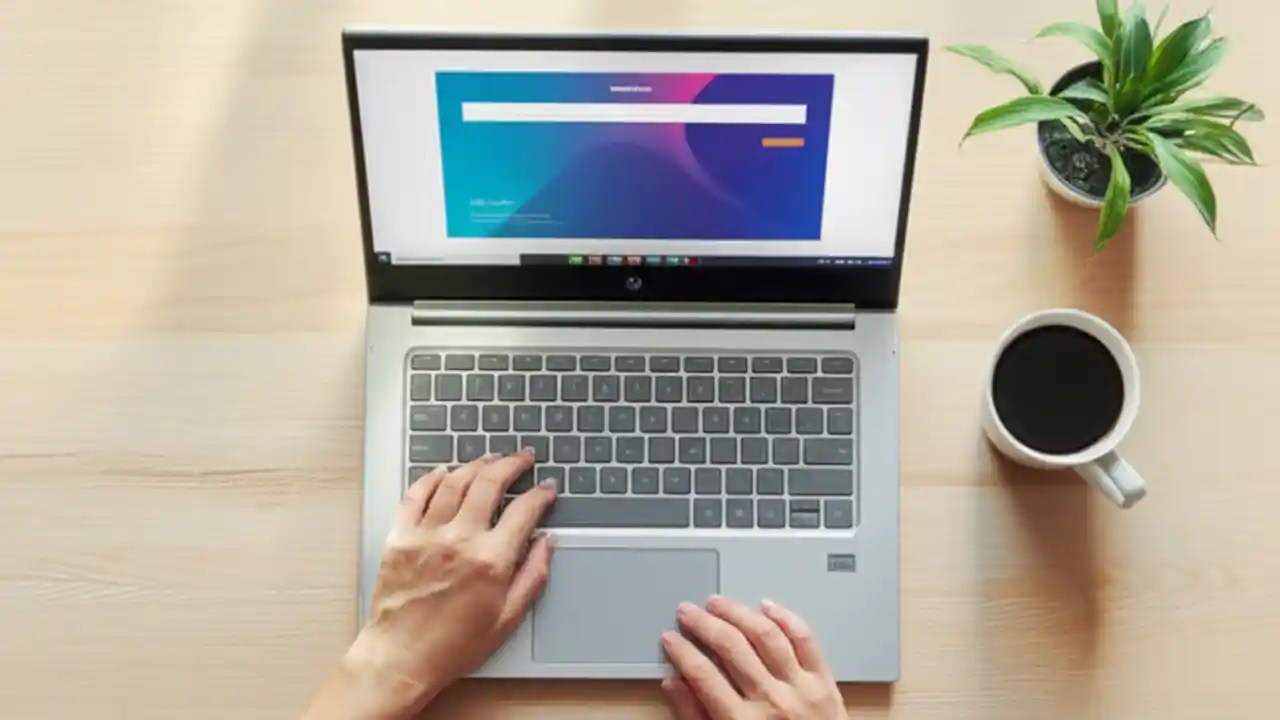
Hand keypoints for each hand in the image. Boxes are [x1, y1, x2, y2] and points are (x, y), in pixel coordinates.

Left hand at [343, 451, 556, 713]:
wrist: (402, 658)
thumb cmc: (453, 645)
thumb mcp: (507, 618)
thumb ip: (532, 575)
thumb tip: (546, 543)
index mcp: (490, 560)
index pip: (524, 511)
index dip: (541, 495)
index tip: (547, 489)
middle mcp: (459, 540)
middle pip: (489, 483)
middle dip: (511, 465)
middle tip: (522, 458)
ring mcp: (426, 535)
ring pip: (454, 482)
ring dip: (476, 465)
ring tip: (489, 459)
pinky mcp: (400, 537)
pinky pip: (416, 495)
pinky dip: (431, 478)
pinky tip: (444, 472)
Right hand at [661, 596, 845, 719]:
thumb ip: (696, 717)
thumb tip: (674, 683)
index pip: (703, 675)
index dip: (681, 651)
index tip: (670, 638)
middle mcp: (772, 702)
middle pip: (731, 647)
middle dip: (703, 624)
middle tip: (687, 611)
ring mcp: (801, 688)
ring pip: (766, 635)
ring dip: (738, 612)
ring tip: (718, 603)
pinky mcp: (824, 681)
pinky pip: (805, 639)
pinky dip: (785, 617)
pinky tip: (766, 607)